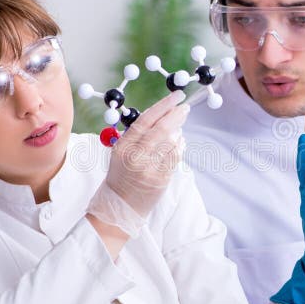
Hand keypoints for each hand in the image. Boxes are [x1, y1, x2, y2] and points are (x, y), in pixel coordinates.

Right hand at [87, 91, 188, 235]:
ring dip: (178, 131)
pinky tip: (180, 142)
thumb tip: (162, 115)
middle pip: (162, 129)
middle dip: (176, 115)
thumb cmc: (121, 176)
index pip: (146, 120)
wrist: (119, 207)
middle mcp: (136, 157)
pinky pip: (175, 157)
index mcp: (123, 146)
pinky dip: (180, 146)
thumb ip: (137, 135)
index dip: (163, 106)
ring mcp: (150, 169)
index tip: (176, 96)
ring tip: (178, 127)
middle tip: (185, 107)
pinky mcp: (161, 180)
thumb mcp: (120, 152)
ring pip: (171, 142)